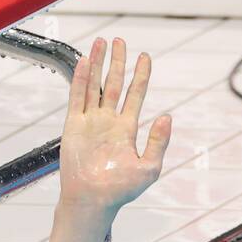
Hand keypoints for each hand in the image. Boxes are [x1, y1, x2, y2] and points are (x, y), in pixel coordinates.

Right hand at [58, 37, 171, 214]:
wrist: (92, 200)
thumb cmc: (120, 190)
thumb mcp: (149, 168)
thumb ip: (158, 142)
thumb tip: (167, 117)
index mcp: (127, 130)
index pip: (136, 95)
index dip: (141, 75)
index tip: (145, 57)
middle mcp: (109, 122)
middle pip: (114, 84)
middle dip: (118, 62)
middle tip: (120, 41)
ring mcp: (91, 122)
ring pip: (95, 85)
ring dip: (98, 64)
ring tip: (102, 42)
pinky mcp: (74, 126)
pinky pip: (78, 97)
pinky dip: (81, 79)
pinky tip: (86, 61)